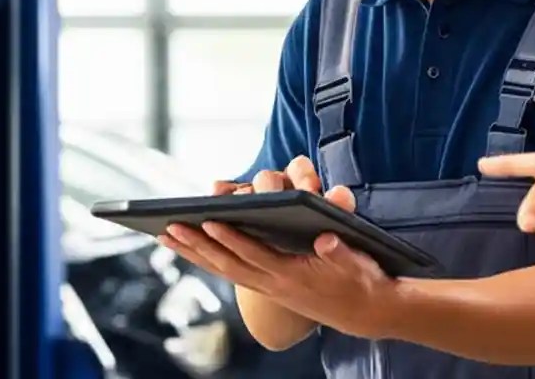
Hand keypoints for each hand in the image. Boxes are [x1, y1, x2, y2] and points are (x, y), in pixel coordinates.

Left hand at [159, 157, 392, 337]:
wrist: (366, 312)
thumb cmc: (361, 280)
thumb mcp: (358, 263)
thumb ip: (340, 251)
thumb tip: (327, 237)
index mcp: (293, 275)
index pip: (255, 255)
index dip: (231, 239)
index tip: (209, 222)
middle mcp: (275, 285)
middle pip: (228, 265)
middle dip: (197, 246)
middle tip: (169, 229)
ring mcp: (270, 289)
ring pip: (224, 270)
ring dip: (194, 254)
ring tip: (168, 236)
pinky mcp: (269, 288)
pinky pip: (232, 273)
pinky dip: (210, 260)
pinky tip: (194, 249)